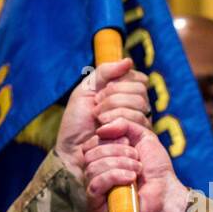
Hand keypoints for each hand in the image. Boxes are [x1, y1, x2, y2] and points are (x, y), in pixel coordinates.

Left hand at [54, 58, 148, 181]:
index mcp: (125, 95)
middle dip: (114, 98)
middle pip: (140, 91)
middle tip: (96, 109)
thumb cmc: (76, 123)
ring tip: (98, 121)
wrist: (72, 150)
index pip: (139, 79)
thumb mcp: (85, 91)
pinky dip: (118, 121)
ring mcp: (139, 125)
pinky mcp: (139, 139)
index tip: (99, 94)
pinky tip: (104, 130)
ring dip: (114, 110)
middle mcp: (135, 108)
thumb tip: (129, 61)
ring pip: (140, 106)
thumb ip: (105, 73)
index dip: (120, 83)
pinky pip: (139, 121)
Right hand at [83, 118, 189, 211]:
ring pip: (91, 168)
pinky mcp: (95, 205)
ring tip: (137, 169)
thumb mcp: (143, 136)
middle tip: (136, 158)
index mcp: (101, 158)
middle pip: (89, 154)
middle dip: (116, 151)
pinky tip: (131, 179)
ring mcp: (94, 190)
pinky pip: (95, 185)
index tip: (129, 142)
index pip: (90, 143)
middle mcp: (94, 173)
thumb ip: (124, 123)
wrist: (167, 193)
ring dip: (119, 164)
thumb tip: (100, 128)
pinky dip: (114, 177)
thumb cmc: (156, 168)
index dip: (109, 138)